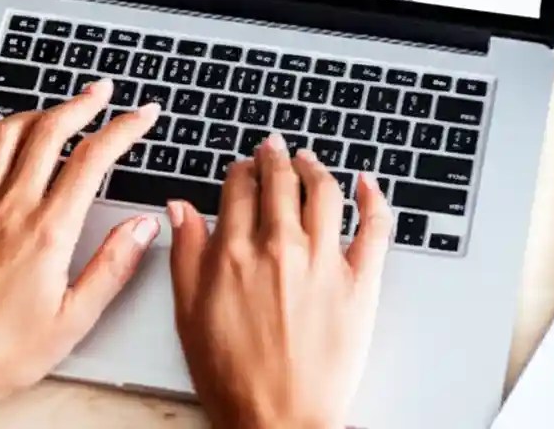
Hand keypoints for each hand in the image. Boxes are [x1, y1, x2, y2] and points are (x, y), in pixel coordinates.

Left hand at [0, 80, 159, 427]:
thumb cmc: (4, 350)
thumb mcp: (75, 319)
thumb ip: (113, 266)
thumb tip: (142, 226)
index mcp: (47, 232)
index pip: (93, 159)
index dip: (124, 128)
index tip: (143, 115)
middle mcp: (9, 208)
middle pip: (49, 131)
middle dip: (83, 103)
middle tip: (102, 91)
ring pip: (7, 132)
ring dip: (39, 110)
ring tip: (60, 106)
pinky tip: (3, 130)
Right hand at [168, 133, 392, 428]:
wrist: (278, 420)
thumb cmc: (232, 378)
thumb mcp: (188, 314)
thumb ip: (185, 253)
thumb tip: (179, 208)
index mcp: (233, 253)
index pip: (240, 188)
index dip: (241, 171)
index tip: (242, 168)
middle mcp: (280, 248)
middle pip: (281, 181)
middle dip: (275, 158)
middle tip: (275, 150)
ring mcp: (324, 261)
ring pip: (324, 191)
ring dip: (315, 167)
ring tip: (310, 161)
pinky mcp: (360, 281)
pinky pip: (374, 226)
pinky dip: (373, 197)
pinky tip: (368, 183)